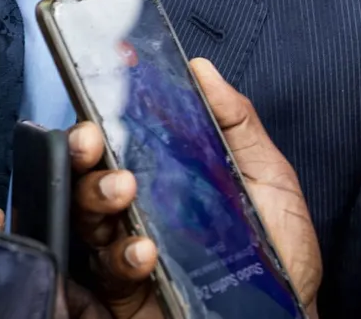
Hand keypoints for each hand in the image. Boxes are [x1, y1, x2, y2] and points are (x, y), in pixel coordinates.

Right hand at [66, 58, 321, 318]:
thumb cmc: (279, 258)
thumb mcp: (269, 181)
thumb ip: (237, 124)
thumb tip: (201, 70)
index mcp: (166, 176)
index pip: (122, 137)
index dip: (105, 111)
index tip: (103, 86)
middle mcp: (139, 208)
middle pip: (90, 171)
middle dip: (81, 149)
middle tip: (93, 140)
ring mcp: (128, 248)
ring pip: (86, 214)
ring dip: (95, 195)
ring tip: (122, 190)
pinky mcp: (126, 290)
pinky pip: (105, 268)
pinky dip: (121, 255)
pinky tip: (143, 250)